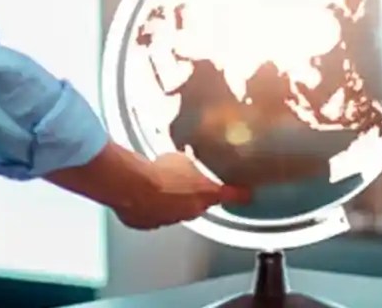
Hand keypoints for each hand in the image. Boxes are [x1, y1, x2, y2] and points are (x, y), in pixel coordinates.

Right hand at [114, 152, 251, 230]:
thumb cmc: (159, 171)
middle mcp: (190, 211)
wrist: (134, 187)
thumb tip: (184, 160)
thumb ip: (186, 163)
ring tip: (157, 186)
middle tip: (187, 183)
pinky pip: (151, 215)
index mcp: (205, 195)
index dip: (239, 194)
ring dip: (169, 201)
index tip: (247, 194)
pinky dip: (148, 207)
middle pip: (199, 205)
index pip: (231, 195)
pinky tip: (139, 195)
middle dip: (195, 196)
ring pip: (174, 211)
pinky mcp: (146, 223)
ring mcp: (168, 219)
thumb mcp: (181, 157)